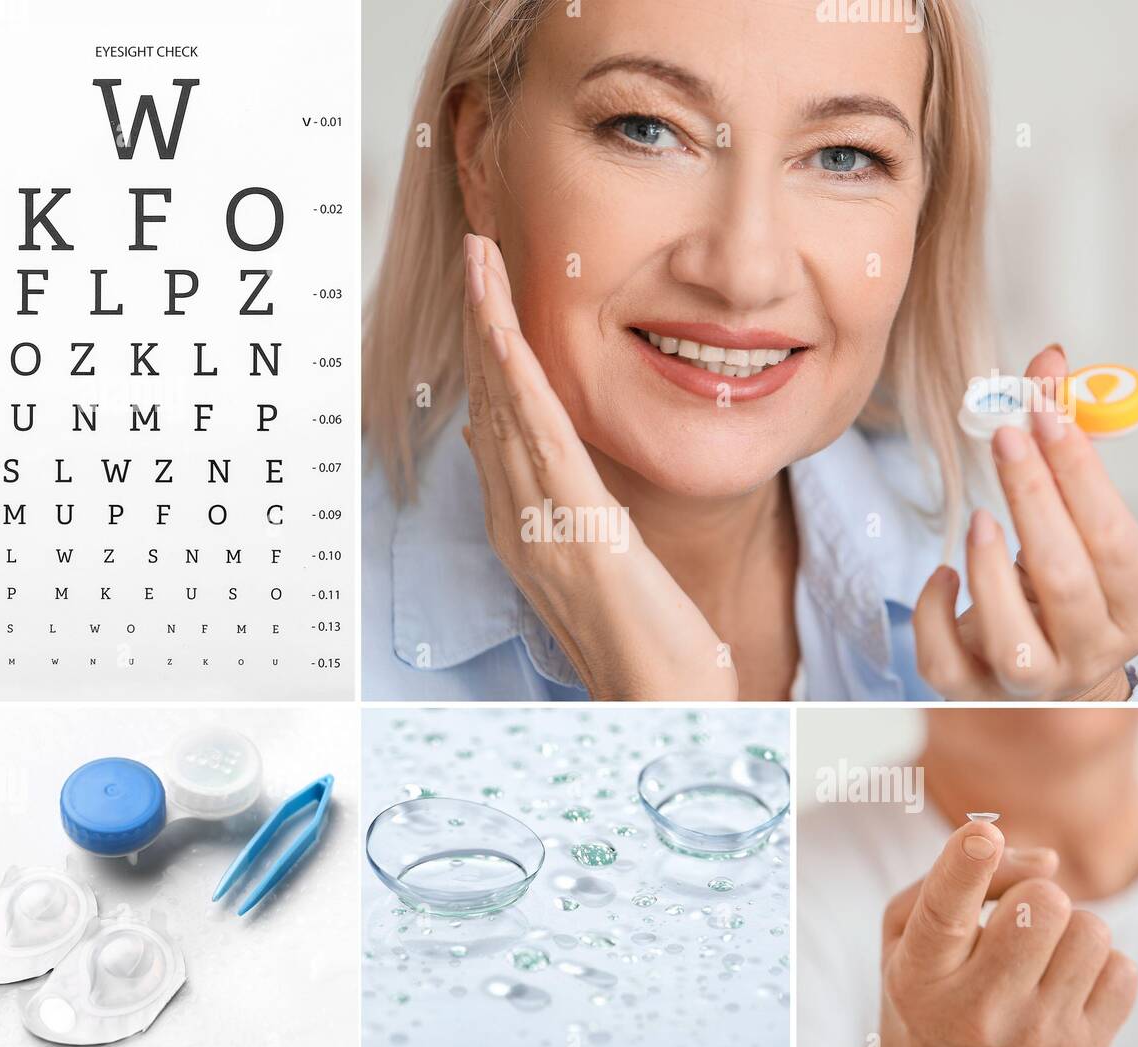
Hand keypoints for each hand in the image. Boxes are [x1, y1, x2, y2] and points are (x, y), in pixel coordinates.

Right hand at [459, 233, 737, 699]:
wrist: (660, 705)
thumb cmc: (645, 645)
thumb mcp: (598, 567)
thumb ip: (557, 510)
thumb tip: (526, 460)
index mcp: (523, 527)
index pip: (496, 422)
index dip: (488, 353)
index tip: (484, 295)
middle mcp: (517, 521)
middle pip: (490, 401)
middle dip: (479, 321)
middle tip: (476, 251)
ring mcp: (539, 525)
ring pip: (505, 405)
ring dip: (489, 327)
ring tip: (481, 260)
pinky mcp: (575, 527)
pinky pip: (538, 437)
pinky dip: (516, 375)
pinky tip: (503, 327)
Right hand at [880, 820, 1137, 1046]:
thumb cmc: (926, 988)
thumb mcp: (907, 935)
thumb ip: (952, 880)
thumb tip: (1047, 861)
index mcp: (920, 976)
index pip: (943, 914)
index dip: (964, 867)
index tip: (981, 834)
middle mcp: (977, 1011)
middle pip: (1040, 906)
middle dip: (1034, 892)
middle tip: (1015, 916)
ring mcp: (1037, 1036)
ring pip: (1089, 929)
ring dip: (1068, 927)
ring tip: (1041, 952)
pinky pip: (1123, 970)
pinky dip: (1098, 965)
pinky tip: (1066, 982)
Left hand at [915, 344, 1137, 699]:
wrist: (1042, 688)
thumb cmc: (1062, 591)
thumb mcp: (1080, 531)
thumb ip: (1065, 452)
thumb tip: (1046, 364)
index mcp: (1137, 608)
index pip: (1114, 536)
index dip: (1079, 471)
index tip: (1044, 411)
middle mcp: (1091, 653)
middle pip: (1066, 579)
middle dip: (1034, 500)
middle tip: (1004, 436)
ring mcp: (1031, 684)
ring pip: (1012, 638)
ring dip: (990, 568)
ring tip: (979, 518)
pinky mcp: (971, 694)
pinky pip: (944, 661)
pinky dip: (935, 613)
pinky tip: (942, 575)